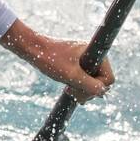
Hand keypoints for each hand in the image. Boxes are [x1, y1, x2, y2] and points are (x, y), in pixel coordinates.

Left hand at [0, 20, 115, 101]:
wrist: (31, 48)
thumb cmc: (50, 59)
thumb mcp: (71, 76)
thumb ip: (90, 85)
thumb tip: (103, 92)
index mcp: (94, 53)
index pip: (108, 79)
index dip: (96, 89)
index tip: (78, 90)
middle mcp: (92, 55)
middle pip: (101, 81)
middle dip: (88, 90)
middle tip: (71, 92)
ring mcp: (84, 59)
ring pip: (92, 81)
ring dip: (82, 89)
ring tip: (68, 90)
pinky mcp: (77, 63)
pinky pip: (84, 78)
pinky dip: (78, 85)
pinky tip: (69, 89)